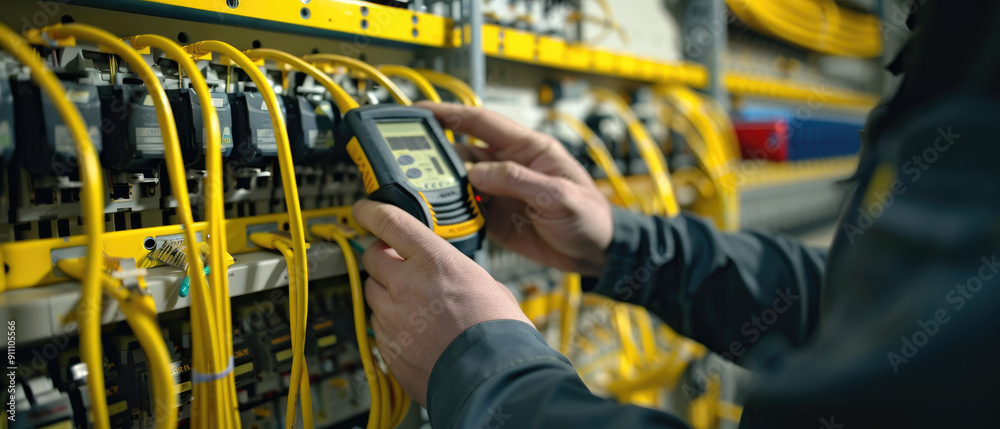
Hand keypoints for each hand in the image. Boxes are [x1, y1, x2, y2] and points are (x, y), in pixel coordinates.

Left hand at [353, 199, 531, 406]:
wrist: (492, 377)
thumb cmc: (498, 333)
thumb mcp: (484, 282)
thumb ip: (454, 270)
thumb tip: (447, 272)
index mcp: (435, 261)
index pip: (390, 222)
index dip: (371, 211)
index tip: (363, 209)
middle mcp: (406, 285)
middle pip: (372, 257)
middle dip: (381, 256)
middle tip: (396, 262)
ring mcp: (392, 317)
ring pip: (371, 292)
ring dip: (385, 291)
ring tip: (414, 304)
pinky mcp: (387, 346)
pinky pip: (377, 325)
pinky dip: (390, 323)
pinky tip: (415, 330)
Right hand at [418, 101, 613, 275]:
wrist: (596, 253)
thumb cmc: (589, 217)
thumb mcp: (559, 195)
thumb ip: (519, 181)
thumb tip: (479, 172)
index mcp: (528, 149)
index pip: (482, 123)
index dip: (451, 114)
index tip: (422, 109)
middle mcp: (509, 166)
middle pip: (464, 150)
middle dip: (437, 150)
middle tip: (409, 155)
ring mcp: (499, 191)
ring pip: (459, 180)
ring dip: (440, 183)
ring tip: (419, 187)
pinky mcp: (494, 216)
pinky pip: (465, 208)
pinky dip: (450, 210)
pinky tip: (438, 213)